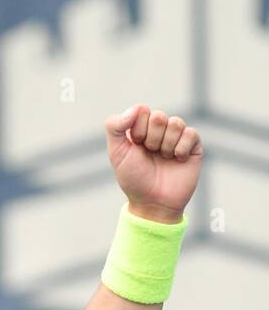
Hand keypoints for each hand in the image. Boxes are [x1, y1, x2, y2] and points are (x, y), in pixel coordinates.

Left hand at [104, 103, 202, 223]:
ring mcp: (177, 136)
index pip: (142, 110)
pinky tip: (177, 160)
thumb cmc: (133, 179)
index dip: (138, 129)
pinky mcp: (193, 145)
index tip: (135, 146)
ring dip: (166, 145)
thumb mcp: (117, 153)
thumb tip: (136, 108)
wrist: (153, 202)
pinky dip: (180, 148)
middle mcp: (159, 130)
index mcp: (140, 129)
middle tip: (150, 154)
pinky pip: (191, 133)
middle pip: (159, 116)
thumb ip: (115, 127)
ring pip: (176, 123)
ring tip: (163, 158)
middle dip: (151, 138)